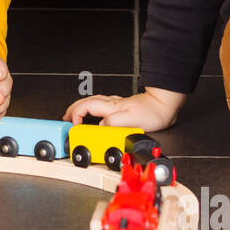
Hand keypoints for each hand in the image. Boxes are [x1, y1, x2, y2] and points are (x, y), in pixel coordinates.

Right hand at [62, 87, 184, 131]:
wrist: (164, 106)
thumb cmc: (152, 112)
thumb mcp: (132, 121)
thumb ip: (113, 123)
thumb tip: (99, 126)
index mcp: (111, 107)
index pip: (86, 107)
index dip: (76, 116)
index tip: (73, 126)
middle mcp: (111, 104)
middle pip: (85, 103)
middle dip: (72, 110)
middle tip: (65, 119)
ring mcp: (116, 104)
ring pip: (92, 103)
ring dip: (80, 109)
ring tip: (74, 117)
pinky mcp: (121, 108)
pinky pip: (100, 106)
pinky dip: (91, 110)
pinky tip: (93, 114)